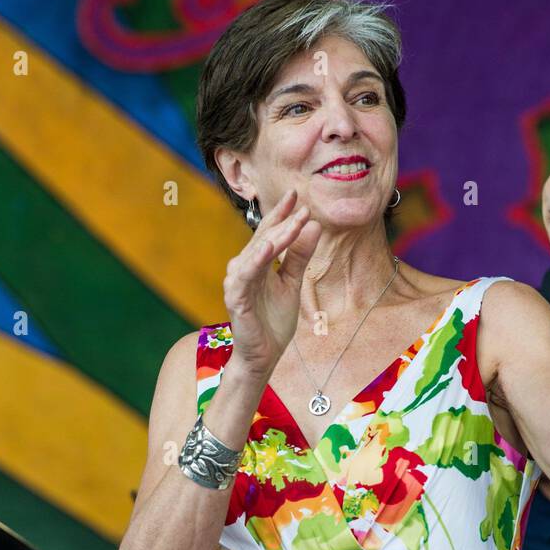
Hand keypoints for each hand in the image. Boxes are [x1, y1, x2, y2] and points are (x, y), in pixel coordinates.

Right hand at [222, 188, 322, 380]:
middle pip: (264, 238)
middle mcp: (244, 267)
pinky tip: (268, 248)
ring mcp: (238, 282)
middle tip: (301, 204)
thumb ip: (300, 256)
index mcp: (258, 262)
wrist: (264, 355)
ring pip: (257, 253)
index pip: (270, 232)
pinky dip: (256, 260)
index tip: (298, 194)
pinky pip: (245, 276)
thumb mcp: (293, 283)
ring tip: (293, 221)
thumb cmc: (274, 320)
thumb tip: (314, 225)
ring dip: (275, 236)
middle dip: (283, 220)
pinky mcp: (235, 298)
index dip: (283, 213)